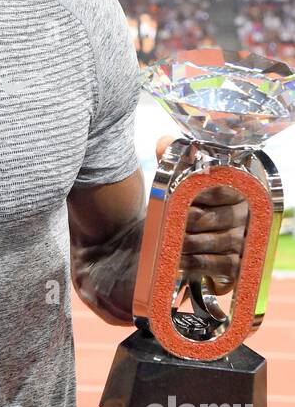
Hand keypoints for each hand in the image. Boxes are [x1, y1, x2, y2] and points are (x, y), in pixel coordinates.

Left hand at [156, 136, 248, 292]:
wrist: (173, 237)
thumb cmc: (180, 205)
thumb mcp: (174, 180)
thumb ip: (170, 158)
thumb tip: (164, 141)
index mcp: (234, 189)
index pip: (220, 191)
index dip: (199, 197)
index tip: (181, 202)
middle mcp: (243, 214)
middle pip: (219, 218)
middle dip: (190, 223)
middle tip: (171, 225)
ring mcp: (241, 240)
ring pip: (218, 242)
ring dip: (190, 243)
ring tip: (171, 242)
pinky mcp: (235, 264)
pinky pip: (221, 265)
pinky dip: (197, 262)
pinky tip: (179, 260)